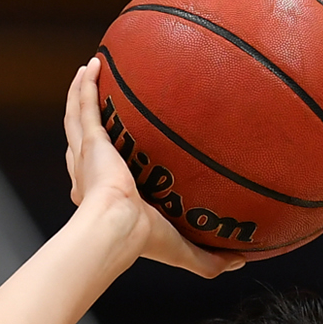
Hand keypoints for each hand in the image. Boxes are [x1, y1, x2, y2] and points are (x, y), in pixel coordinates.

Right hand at [65, 58, 235, 278]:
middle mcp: (90, 173)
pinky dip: (85, 85)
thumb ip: (211, 258)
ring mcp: (86, 155)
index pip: (99, 177)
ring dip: (81, 94)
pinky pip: (84, 106)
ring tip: (88, 71)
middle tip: (97, 104)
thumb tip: (245, 259)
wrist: (120, 227)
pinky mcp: (89, 141)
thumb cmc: (146, 241)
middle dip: (87, 123)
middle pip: (84, 143)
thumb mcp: (185, 250)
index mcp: (105, 196)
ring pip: (77, 117)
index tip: (113, 153)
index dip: (103, 163)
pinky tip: (93, 64)